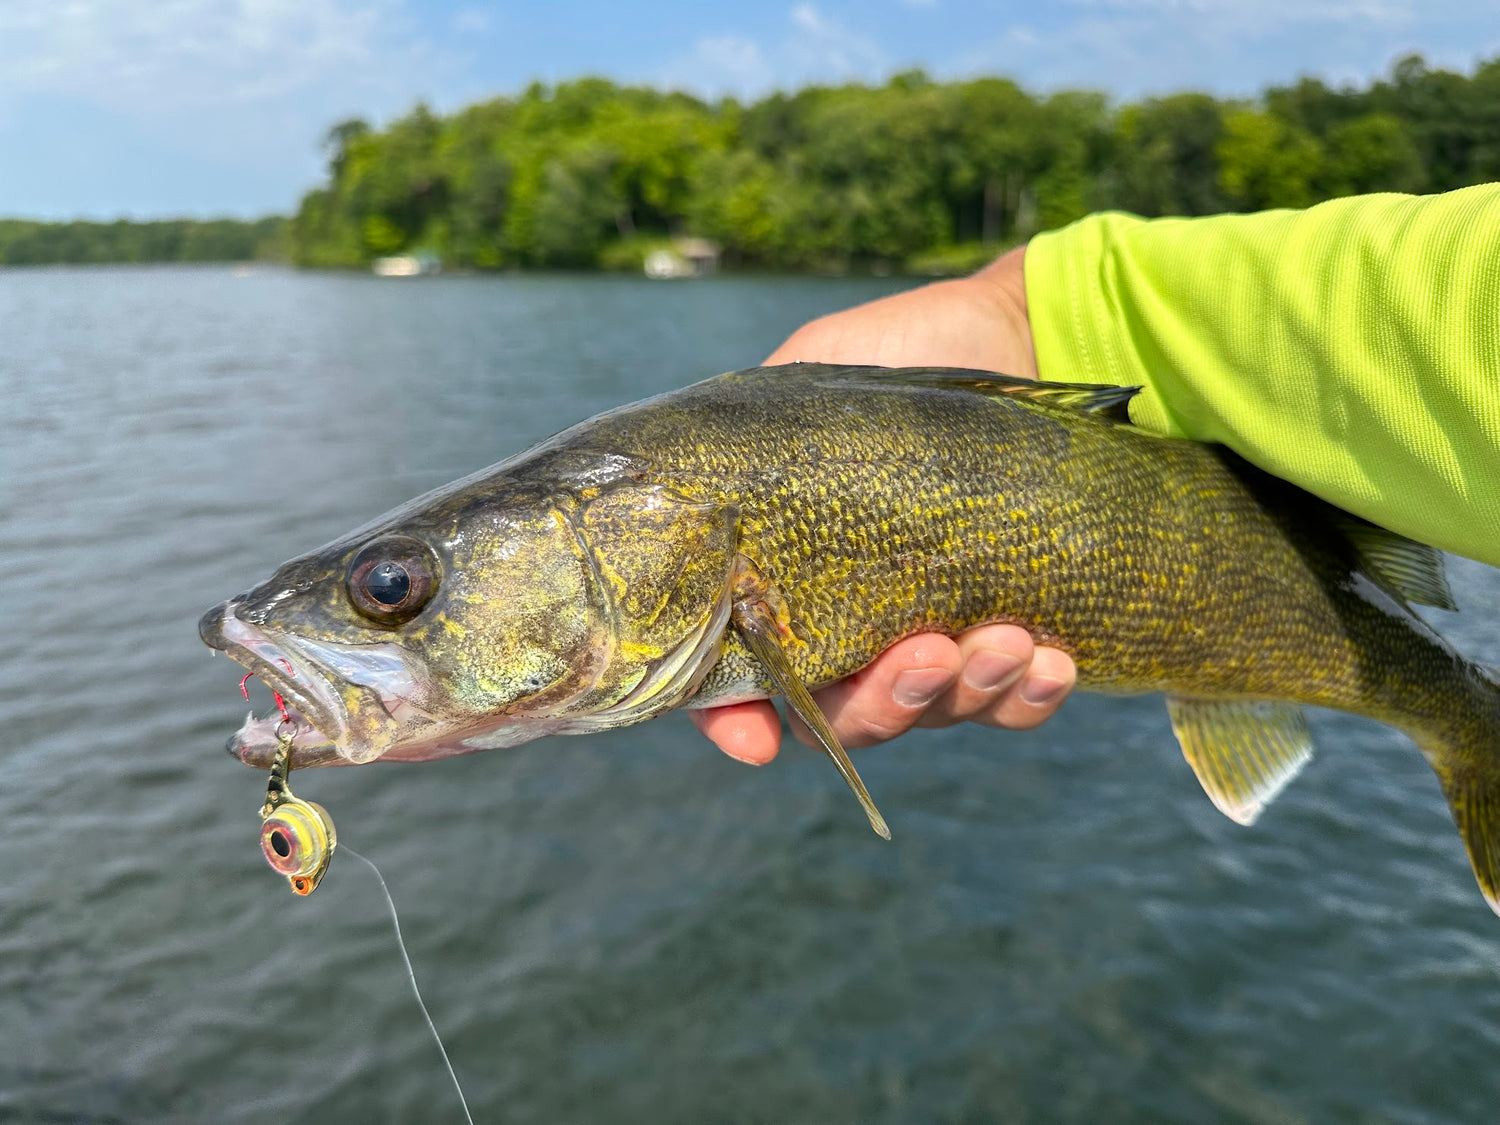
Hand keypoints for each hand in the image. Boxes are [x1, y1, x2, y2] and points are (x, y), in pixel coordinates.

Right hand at [692, 246, 1077, 764]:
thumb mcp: (798, 386)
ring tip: (1005, 640)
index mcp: (789, 582)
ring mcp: (934, 636)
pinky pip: (1017, 702)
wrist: (1020, 333)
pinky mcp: (1013, 634)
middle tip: (925, 654)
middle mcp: (855, 625)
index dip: (737, 721)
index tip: (756, 741)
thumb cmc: (898, 361)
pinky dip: (1029, 695)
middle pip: (845, 720)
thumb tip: (697, 513)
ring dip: (965, 693)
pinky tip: (1050, 659)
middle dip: (884, 705)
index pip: (744, 677)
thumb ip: (744, 449)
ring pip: (935, 716)